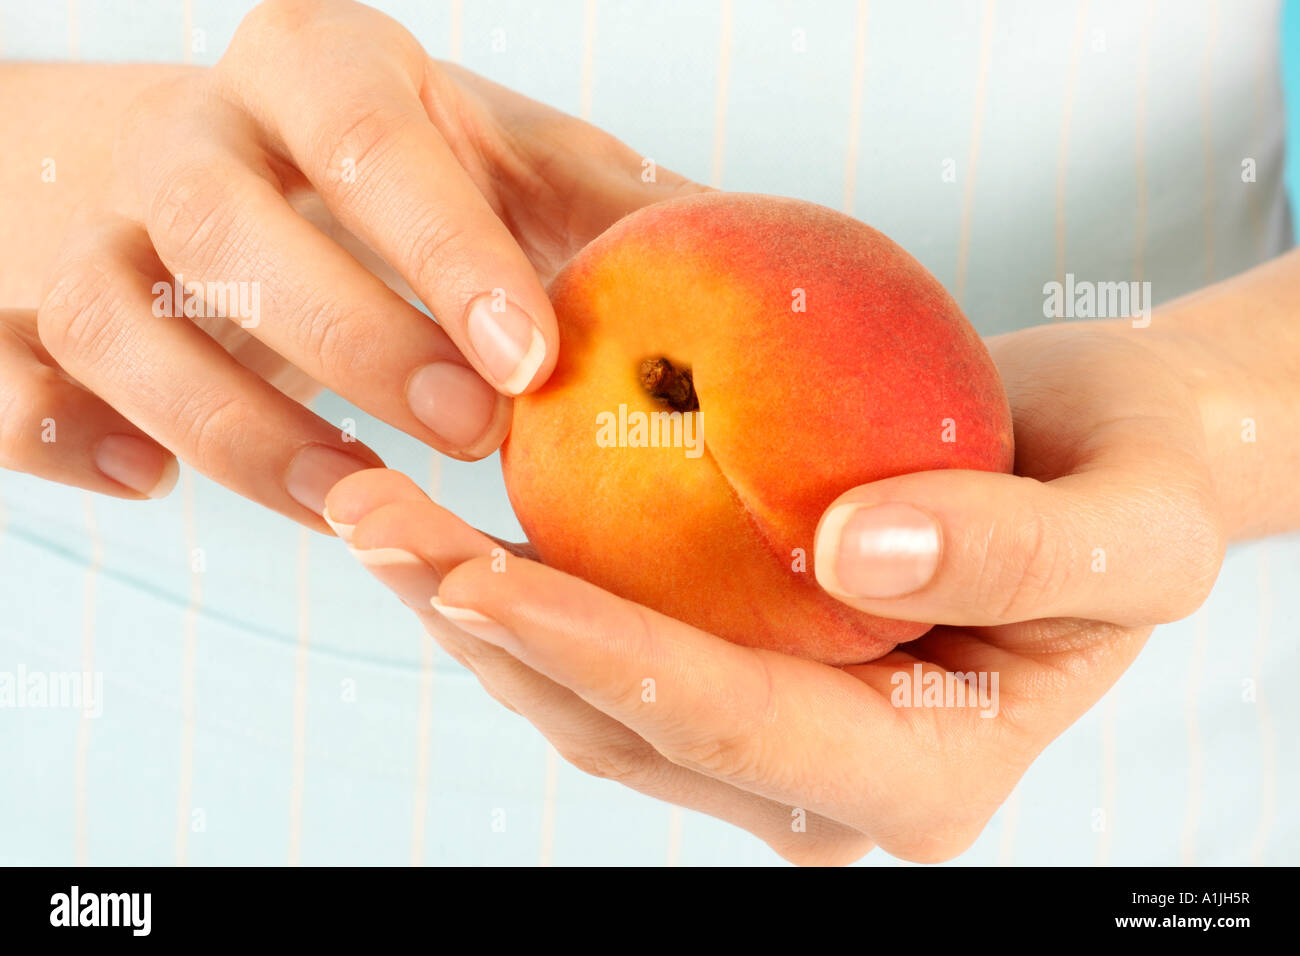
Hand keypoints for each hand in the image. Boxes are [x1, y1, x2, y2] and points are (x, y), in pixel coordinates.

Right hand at [8, 0, 699, 525]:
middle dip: (355, 344)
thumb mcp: (486, 150)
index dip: (446, 255)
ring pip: (116, 323)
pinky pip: (10, 379)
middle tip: (470, 436)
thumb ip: (590, 198)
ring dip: (238, 429)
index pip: (371, 143)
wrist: (200, 156)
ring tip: (351, 498)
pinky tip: (148, 481)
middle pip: (234, 232)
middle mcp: (188, 134)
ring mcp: (90, 222)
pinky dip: (66, 439)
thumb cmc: (380, 165)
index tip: (533, 362)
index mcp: (312, 67)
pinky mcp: (25, 307)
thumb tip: (721, 259)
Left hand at [321, 319, 1231, 864]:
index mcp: (920, 775)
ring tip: (377, 515)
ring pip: (590, 702)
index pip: (730, 722)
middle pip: (626, 724)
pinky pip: (611, 648)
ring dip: (477, 610)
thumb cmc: (1136, 489)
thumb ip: (1023, 550)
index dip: (597, 652)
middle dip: (488, 629)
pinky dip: (529, 586)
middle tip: (370, 519)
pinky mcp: (742, 676)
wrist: (1106, 465)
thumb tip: (853, 552)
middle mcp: (827, 781)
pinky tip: (456, 519)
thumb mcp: (1138, 528)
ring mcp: (775, 740)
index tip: (474, 569)